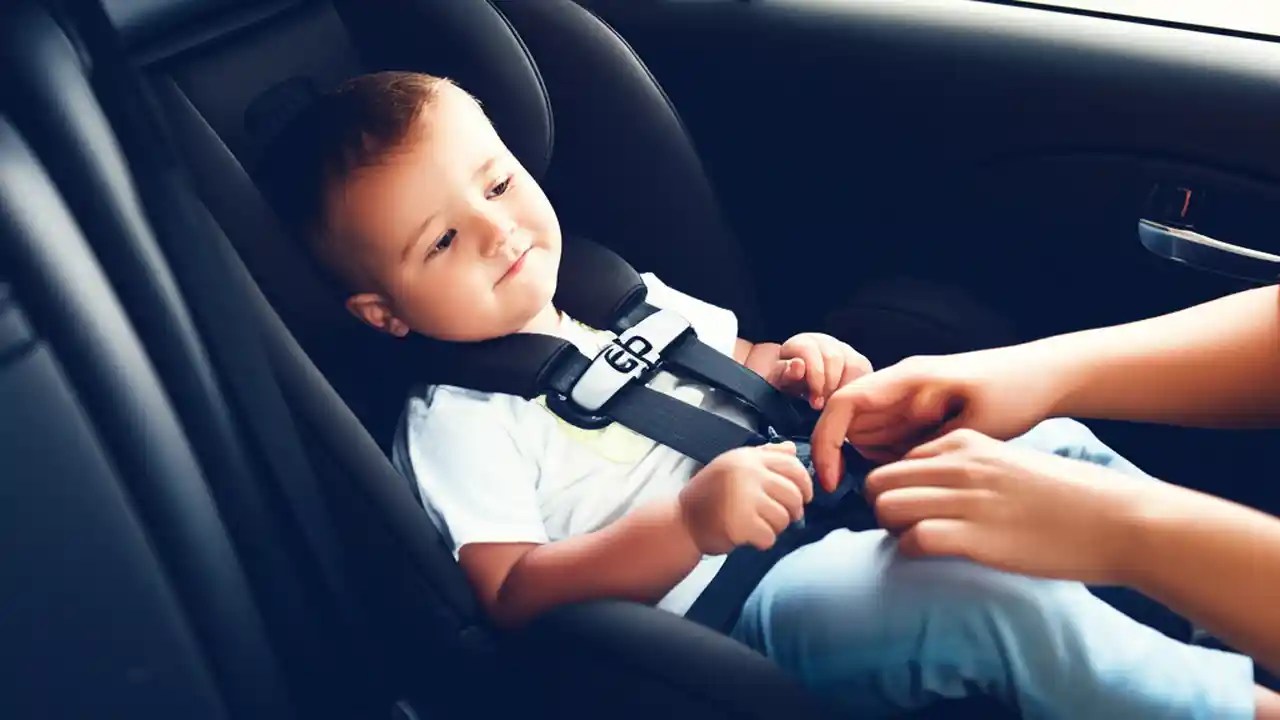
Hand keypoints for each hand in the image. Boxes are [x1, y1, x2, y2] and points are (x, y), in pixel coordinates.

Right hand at [678, 442, 814, 554]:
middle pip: (793, 494)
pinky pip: (770, 536)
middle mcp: (746, 474)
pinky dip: (763, 541)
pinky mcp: (740, 524)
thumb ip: (764, 456)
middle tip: (782, 517)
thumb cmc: (709, 496)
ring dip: (775, 527)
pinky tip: (749, 536)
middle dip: (793, 510)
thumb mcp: (734, 466)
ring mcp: (743, 498)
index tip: (804, 496)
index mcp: (747, 458)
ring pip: (784, 518)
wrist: (682, 522)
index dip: (805, 483)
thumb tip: (791, 449)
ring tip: (758, 525)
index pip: (792, 465)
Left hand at [765, 333, 871, 410]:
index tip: (814, 402)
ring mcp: (844, 350)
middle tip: (825, 407)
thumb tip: (798, 366)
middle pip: (834, 358)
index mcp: (804, 342)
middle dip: (829, 386)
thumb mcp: (779, 379)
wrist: (800, 383)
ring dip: (845, 388)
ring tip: (836, 405)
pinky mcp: (859, 361)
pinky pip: (866, 373)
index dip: (814, 378)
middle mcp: (825, 342)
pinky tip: (848, 403)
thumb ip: (784, 372)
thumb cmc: (788, 381)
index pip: (811, 352)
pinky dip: (858, 389)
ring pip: (854, 365)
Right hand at [811, 346, 1067, 486]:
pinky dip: (892, 464)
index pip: (843, 404)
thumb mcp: (975, 424)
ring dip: (869, 465)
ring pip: (867, 436)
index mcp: (906, 380)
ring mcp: (909, 401)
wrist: (1047, 376)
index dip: (827, 442)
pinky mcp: (921, 416)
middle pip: (848, 424)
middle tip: (868, 499)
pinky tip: (916, 483)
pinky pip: (891, 442)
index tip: (832, 481)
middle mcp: (899, 388)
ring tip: (899, 493)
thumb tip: (892, 473)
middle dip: (844, 460)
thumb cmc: (1015, 391)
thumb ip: (928, 447)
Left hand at [865, 429, 1152, 584]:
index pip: (898, 459)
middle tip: (905, 528)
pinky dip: (910, 550)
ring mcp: (966, 499)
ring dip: (892, 529)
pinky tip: (932, 556)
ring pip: (886, 506)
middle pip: (880, 480)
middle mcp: (960, 465)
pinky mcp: (975, 537)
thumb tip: (938, 488)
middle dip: (883, 507)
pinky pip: (912, 539)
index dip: (898, 487)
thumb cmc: (1070, 499)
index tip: (914, 507)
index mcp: (968, 443)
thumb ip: (972, 467)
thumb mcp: (1012, 464)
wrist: (1119, 521)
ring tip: (917, 542)